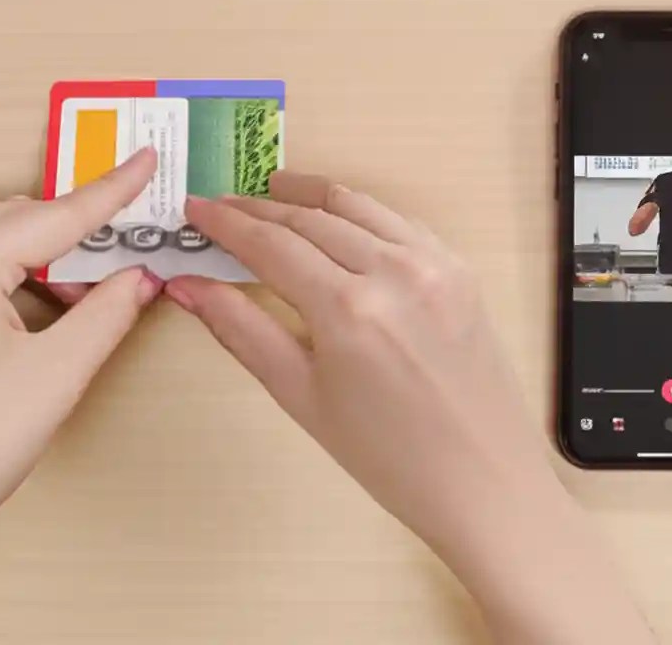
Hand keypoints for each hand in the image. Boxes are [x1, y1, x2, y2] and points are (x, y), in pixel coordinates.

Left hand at [0, 149, 162, 644]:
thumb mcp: (55, 377)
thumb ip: (108, 312)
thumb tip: (140, 275)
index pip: (57, 213)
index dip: (111, 190)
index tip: (148, 157)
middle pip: (21, 218)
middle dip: (75, 238)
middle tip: (124, 269)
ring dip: (38, 255)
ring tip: (76, 304)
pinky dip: (2, 269)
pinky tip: (27, 310)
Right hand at [166, 173, 653, 643]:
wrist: (483, 482)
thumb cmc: (386, 457)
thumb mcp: (302, 397)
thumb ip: (242, 331)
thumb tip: (188, 286)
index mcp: (347, 309)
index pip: (271, 245)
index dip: (226, 224)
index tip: (195, 209)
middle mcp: (393, 271)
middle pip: (311, 219)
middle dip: (260, 207)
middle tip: (222, 204)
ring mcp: (434, 265)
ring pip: (359, 207)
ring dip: (310, 196)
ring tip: (273, 190)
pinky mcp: (460, 271)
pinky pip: (401, 223)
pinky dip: (362, 212)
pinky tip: (340, 217)